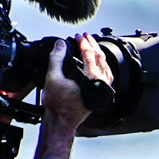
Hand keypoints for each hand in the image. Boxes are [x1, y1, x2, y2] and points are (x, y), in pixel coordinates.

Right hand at [35, 34, 111, 158]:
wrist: (62, 122)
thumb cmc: (58, 105)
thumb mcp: (52, 77)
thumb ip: (56, 58)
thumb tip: (60, 44)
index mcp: (91, 77)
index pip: (89, 53)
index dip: (82, 42)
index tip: (77, 36)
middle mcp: (100, 82)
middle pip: (100, 58)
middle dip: (92, 45)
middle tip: (85, 37)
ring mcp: (102, 89)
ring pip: (105, 66)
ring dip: (98, 54)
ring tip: (92, 47)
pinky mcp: (100, 94)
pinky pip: (106, 75)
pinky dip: (101, 66)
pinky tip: (97, 65)